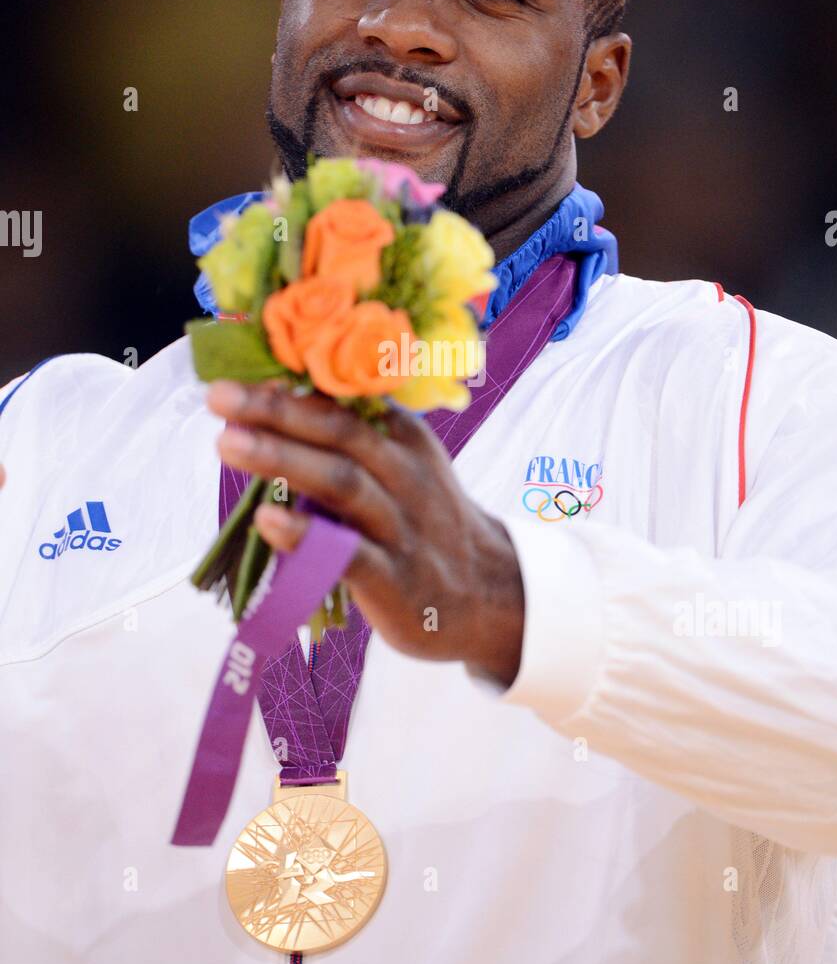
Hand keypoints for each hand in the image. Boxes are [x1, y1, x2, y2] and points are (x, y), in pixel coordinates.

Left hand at [207, 380, 524, 686]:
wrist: (491, 594)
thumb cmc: (425, 522)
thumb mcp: (404, 466)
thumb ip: (351, 438)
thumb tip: (273, 400)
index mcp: (404, 438)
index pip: (346, 399)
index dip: (292, 382)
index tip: (239, 368)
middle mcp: (405, 473)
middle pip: (339, 431)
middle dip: (277, 410)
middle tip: (219, 395)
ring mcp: (400, 526)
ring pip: (342, 482)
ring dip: (283, 458)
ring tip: (227, 442)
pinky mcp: (394, 580)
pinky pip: (348, 553)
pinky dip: (306, 535)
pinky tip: (268, 521)